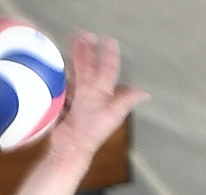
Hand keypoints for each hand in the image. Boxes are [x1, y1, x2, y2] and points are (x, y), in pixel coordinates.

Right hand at [47, 32, 147, 160]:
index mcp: (103, 95)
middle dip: (87, 51)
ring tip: (72, 42)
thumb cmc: (91, 134)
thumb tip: (145, 93)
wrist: (70, 148)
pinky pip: (64, 86)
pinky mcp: (65, 104)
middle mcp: (92, 95)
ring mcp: (78, 99)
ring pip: (77, 74)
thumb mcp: (112, 115)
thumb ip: (125, 100)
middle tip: (83, 34)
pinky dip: (63, 76)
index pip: (107, 69)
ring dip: (75, 58)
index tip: (107, 39)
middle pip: (89, 68)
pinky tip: (60, 66)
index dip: (108, 54)